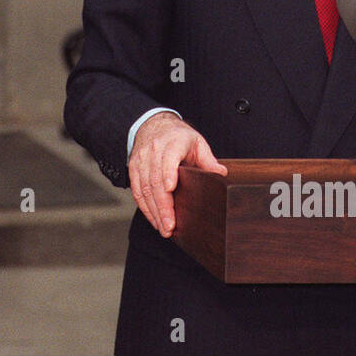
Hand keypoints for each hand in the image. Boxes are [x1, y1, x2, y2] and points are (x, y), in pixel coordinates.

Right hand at [128, 112, 226, 236]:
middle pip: (155, 180)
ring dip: (153, 211)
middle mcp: (153, 151)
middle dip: (162, 206)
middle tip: (169, 226)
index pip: (168, 159)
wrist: (153, 126)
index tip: (170, 189)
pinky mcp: (133, 169)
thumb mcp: (197, 143)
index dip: (168, 174)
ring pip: (144, 188)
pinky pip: (137, 191)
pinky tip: (154, 220)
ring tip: (164, 229)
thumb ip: (208, 160)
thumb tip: (221, 174)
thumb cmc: (178, 137)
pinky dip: (145, 207)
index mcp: (172, 143)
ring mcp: (141, 160)